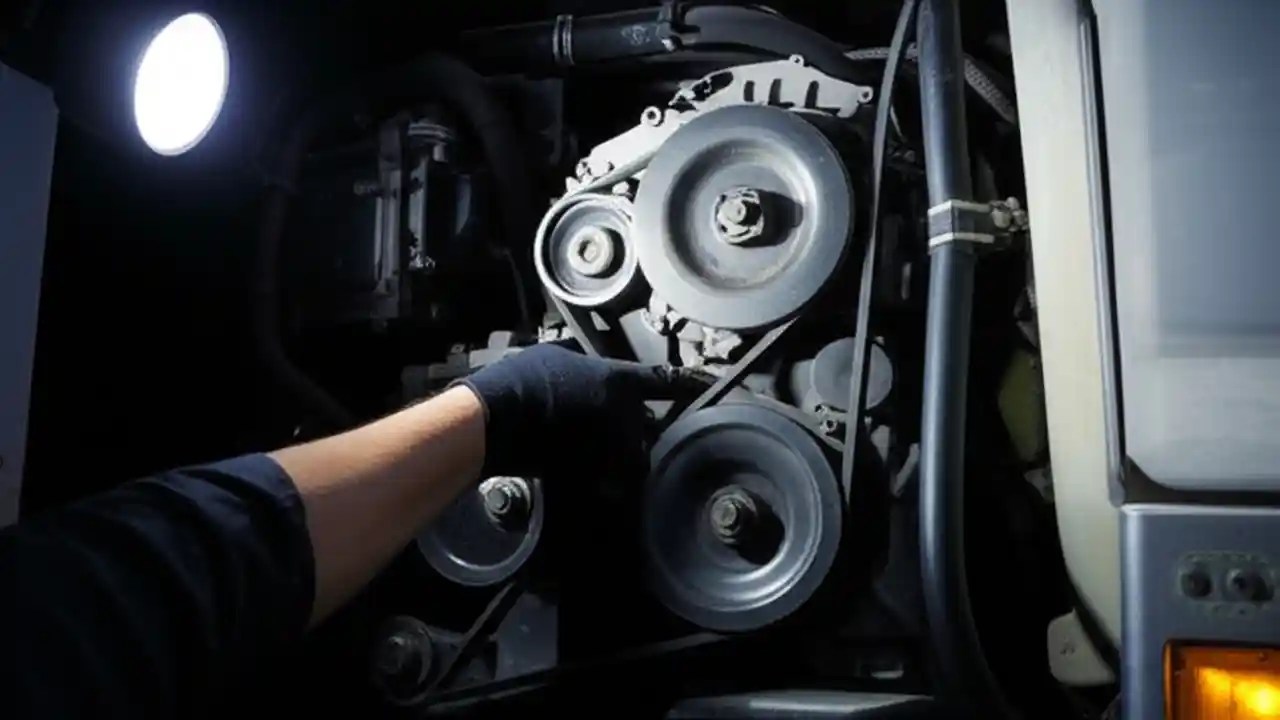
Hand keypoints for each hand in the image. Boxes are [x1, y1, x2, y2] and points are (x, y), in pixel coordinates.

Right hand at [457, 343, 701, 479]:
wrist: (495, 421)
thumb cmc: (523, 380)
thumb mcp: (558, 357)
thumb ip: (588, 367)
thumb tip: (592, 373)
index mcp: (621, 383)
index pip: (668, 382)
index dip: (691, 383)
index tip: (708, 385)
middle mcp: (626, 419)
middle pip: (649, 428)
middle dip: (639, 430)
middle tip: (613, 424)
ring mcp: (611, 450)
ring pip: (631, 457)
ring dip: (621, 455)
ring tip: (594, 447)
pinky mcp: (593, 477)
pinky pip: (610, 478)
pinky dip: (602, 475)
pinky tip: (579, 463)